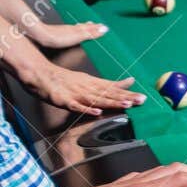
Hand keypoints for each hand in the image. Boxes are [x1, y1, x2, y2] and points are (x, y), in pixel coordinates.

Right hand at [22, 61, 141, 115]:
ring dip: (112, 102)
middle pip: (109, 94)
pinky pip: (77, 106)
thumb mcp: (92, 79)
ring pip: (97, 99)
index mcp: (94, 84)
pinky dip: (87, 109)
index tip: (144, 97)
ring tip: (127, 104)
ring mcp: (77, 94)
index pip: (115, 89)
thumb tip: (131, 81)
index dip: (129, 94)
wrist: (41, 74)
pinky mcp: (65, 100)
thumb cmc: (68, 79)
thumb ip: (111, 83)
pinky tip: (97, 112)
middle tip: (141, 100)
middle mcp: (88, 88)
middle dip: (126, 98)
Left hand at [28, 21, 106, 49]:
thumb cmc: (58, 37)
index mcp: (79, 28)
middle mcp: (73, 27)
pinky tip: (74, 29)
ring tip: (89, 25)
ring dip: (85, 26)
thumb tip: (104, 29)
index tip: (105, 27)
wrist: (42, 35)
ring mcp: (67, 29)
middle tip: (99, 25)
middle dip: (92, 26)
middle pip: (85, 26)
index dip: (98, 28)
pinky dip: (77, 28)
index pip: (92, 27)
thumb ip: (91, 33)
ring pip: (79, 27)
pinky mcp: (60, 32)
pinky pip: (72, 29)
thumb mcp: (79, 36)